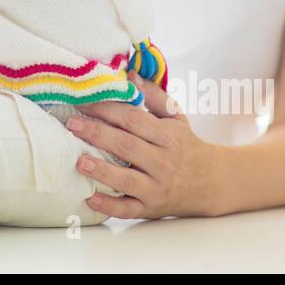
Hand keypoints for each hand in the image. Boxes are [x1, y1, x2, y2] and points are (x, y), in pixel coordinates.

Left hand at [67, 72, 223, 218]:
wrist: (212, 183)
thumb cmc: (186, 145)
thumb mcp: (177, 118)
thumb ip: (154, 96)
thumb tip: (131, 75)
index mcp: (166, 136)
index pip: (133, 119)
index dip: (107, 108)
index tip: (83, 101)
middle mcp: (162, 162)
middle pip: (126, 146)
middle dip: (97, 134)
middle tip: (72, 124)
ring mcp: (156, 187)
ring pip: (127, 180)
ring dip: (102, 171)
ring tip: (79, 161)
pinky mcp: (150, 207)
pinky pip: (128, 209)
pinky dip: (109, 206)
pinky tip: (90, 197)